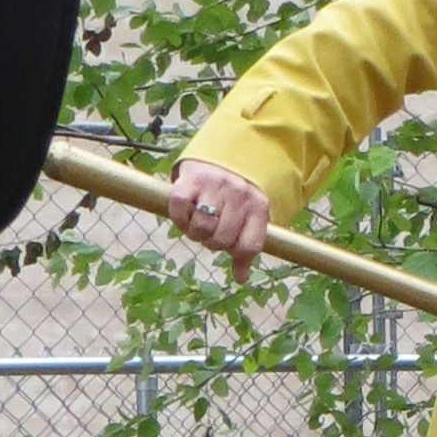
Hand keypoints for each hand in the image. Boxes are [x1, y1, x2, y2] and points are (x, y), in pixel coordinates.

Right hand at [169, 160, 269, 278]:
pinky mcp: (191, 180)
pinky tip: (185, 213)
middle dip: (211, 243)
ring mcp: (215, 186)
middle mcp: (239, 195)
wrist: (220, 157)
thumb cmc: (234, 198)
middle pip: (222, 240)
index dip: (235, 252)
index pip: (249, 246)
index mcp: (258, 207)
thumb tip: (240, 279)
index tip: (229, 245)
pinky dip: (178, 217)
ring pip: (201, 228)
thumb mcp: (248, 219)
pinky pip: (179, 208)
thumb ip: (245, 249)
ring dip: (194, 232)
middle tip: (209, 232)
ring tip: (197, 223)